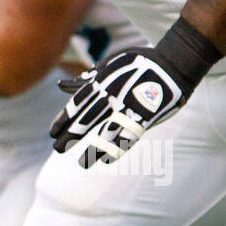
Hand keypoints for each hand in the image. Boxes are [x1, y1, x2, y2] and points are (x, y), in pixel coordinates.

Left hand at [50, 49, 189, 167]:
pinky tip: (106, 160)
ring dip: (94, 149)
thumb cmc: (140, 62)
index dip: (63, 119)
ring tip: (82, 162)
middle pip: (88, 119)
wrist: (173, 65)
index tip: (52, 132)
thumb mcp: (111, 63)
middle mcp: (113, 96)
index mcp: (103, 82)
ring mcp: (130, 108)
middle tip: (58, 148)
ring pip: (107, 133)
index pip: (77, 104)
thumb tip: (65, 84)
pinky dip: (117, 149)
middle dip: (71, 135)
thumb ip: (90, 77)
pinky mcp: (146, 118)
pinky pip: (129, 137)